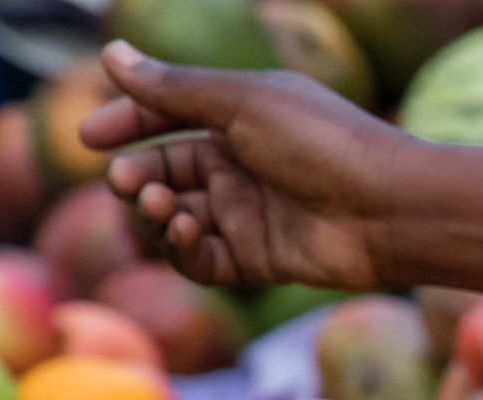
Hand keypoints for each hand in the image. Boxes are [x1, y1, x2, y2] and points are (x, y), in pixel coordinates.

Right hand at [79, 43, 482, 299]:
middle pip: (164, 171)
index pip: (166, 117)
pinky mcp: (259, 259)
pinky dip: (183, 248)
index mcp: (240, 117)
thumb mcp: (244, 102)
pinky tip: (184, 230)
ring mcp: (250, 214)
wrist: (390, 209)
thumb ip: (176, 88)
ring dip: (154, 211)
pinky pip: (203, 260)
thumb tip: (111, 57)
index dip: (127, 124)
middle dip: (136, 176)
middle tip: (124, 180)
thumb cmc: (325, 143)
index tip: (91, 136)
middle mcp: (242, 165)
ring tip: (158, 204)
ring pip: (176, 217)